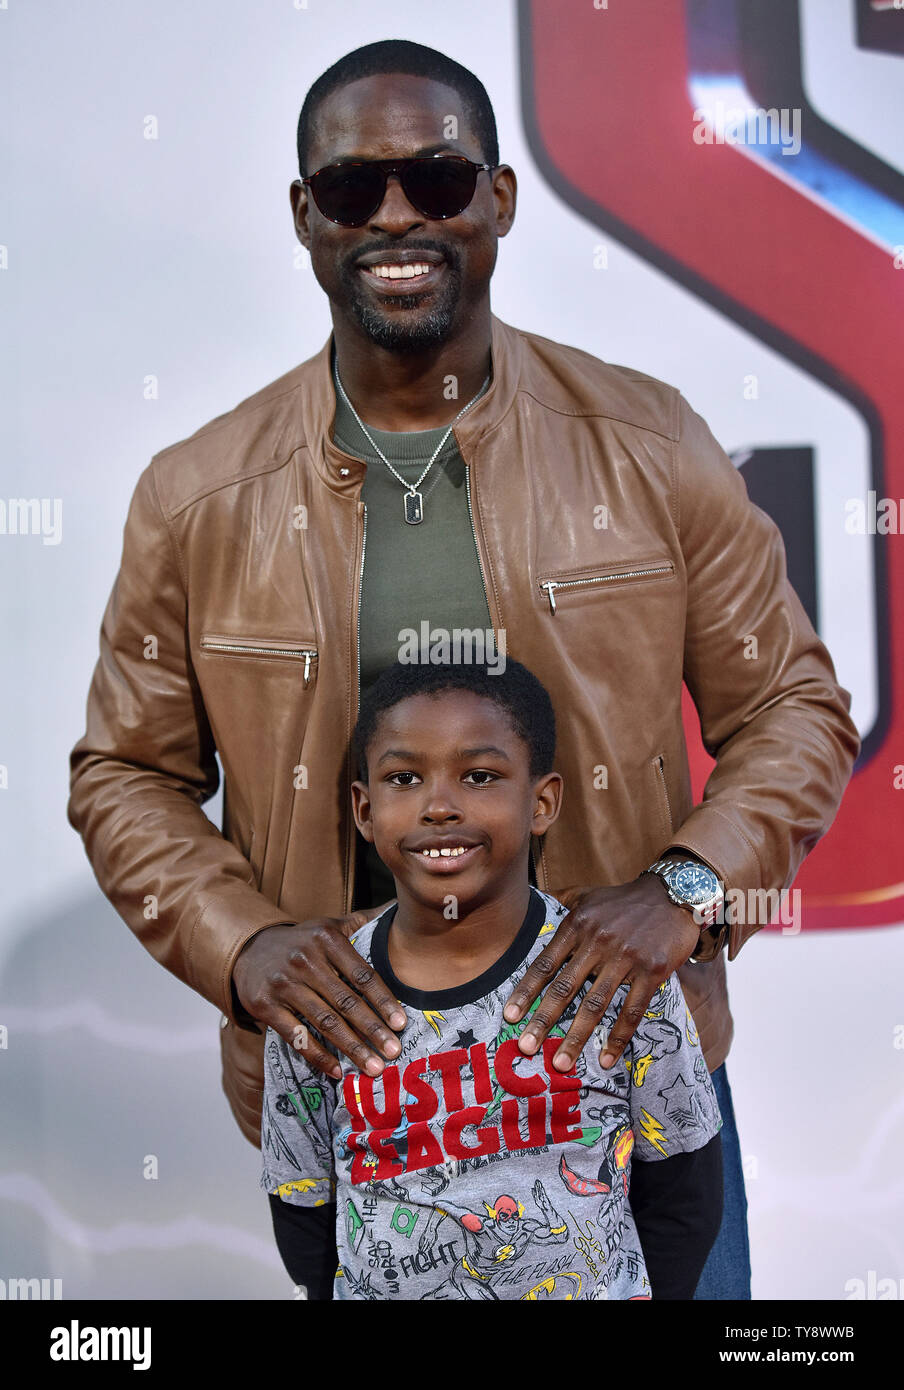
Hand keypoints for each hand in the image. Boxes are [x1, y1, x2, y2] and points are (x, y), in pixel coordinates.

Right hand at [232, 903, 404, 1078]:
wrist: (249, 949)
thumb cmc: (303, 942)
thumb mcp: (330, 925)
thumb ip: (365, 921)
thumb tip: (399, 908)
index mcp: (326, 939)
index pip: (362, 974)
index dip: (383, 1000)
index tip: (400, 1023)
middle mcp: (304, 960)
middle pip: (346, 1002)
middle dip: (372, 1030)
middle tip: (393, 1053)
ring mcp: (283, 984)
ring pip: (324, 1022)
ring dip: (351, 1048)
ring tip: (372, 1068)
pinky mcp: (264, 1006)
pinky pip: (296, 1036)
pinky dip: (318, 1056)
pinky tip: (337, 1071)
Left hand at [503, 875, 699, 1071]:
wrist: (674, 893)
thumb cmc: (623, 899)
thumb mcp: (586, 894)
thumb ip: (557, 899)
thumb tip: (531, 900)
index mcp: (577, 926)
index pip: (545, 963)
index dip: (526, 991)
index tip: (510, 1016)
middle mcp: (597, 942)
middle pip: (565, 987)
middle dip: (543, 1019)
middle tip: (524, 1047)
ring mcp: (625, 958)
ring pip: (595, 1004)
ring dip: (576, 1037)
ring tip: (560, 1063)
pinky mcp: (652, 971)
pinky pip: (632, 1010)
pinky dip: (618, 1037)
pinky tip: (606, 1060)